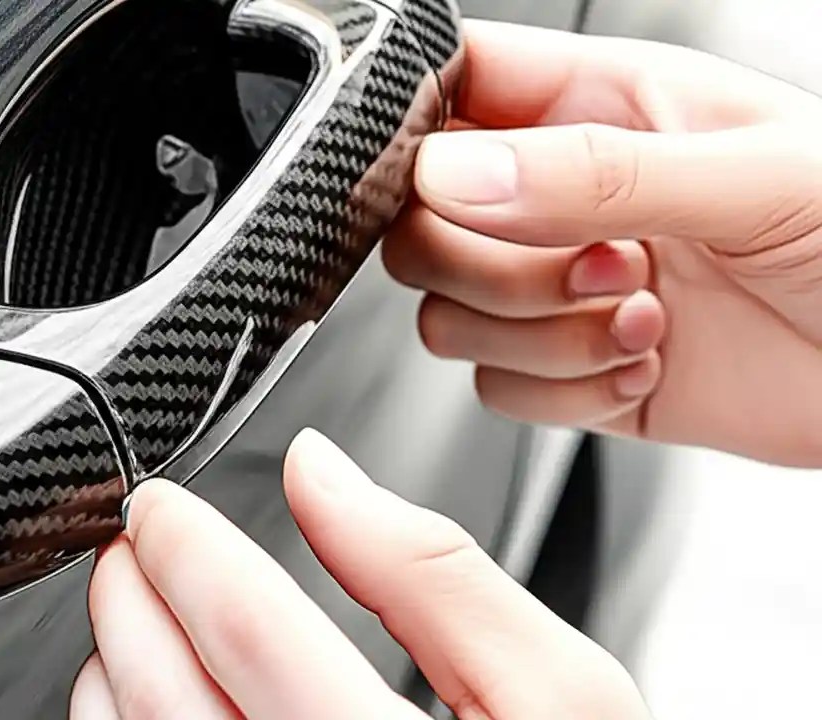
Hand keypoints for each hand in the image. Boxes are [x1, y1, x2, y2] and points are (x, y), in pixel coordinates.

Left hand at [71, 429, 648, 718]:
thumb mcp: (560, 688)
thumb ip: (435, 572)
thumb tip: (321, 474)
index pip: (252, 632)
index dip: (189, 548)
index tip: (162, 508)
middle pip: (169, 695)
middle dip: (132, 594)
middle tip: (136, 540)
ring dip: (116, 665)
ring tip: (137, 610)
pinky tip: (148, 698)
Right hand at [385, 20, 821, 466]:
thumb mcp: (754, 179)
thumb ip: (595, 174)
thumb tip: (453, 174)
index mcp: (603, 108)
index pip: (453, 86)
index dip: (422, 133)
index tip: (456, 183)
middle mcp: (566, 199)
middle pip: (422, 226)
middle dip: (495, 268)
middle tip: (603, 265)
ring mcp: (564, 290)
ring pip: (449, 317)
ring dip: (540, 339)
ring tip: (641, 319)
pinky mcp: (575, 371)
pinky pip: (498, 392)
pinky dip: (567, 394)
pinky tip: (644, 366)